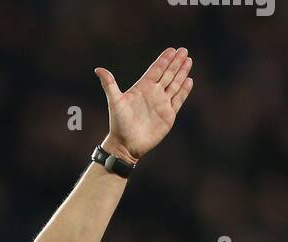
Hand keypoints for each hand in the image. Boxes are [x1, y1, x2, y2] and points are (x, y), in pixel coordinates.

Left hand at [96, 47, 193, 162]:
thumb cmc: (118, 124)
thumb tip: (98, 69)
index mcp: (142, 88)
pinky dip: (184, 90)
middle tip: (184, 50)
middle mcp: (153, 94)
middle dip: (176, 62)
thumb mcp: (114, 102)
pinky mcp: (168, 115)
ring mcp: (162, 104)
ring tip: (188, 60)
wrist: (126, 145)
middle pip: (167, 74)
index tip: (172, 50)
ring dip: (182, 73)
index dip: (164, 60)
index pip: (156, 70)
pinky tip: (189, 80)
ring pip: (175, 84)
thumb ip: (109, 84)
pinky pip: (178, 100)